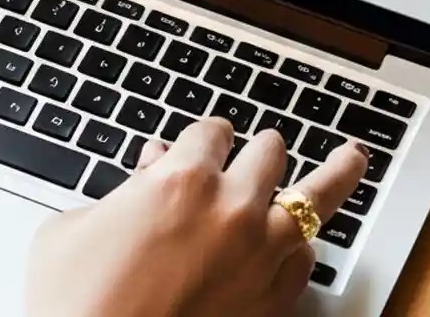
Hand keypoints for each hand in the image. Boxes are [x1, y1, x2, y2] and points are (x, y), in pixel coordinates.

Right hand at [26, 118, 367, 316]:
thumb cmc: (76, 299)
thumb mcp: (77, 225)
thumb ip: (125, 189)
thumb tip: (151, 168)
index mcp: (181, 179)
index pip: (211, 130)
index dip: (204, 135)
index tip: (202, 142)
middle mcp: (231, 208)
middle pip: (268, 152)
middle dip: (260, 149)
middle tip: (262, 150)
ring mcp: (262, 254)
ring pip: (318, 196)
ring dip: (334, 173)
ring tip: (353, 159)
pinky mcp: (275, 299)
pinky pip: (307, 257)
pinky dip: (304, 245)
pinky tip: (305, 239)